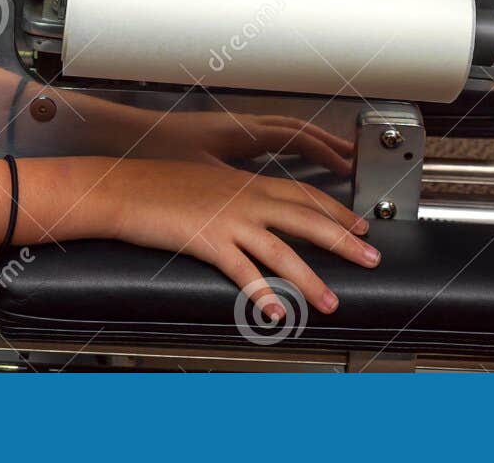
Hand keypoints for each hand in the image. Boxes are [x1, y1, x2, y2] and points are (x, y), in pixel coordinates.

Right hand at [98, 159, 378, 317]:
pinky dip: (264, 294)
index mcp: (247, 183)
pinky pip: (243, 273)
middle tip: (371, 257)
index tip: (360, 224)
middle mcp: (245, 198)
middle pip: (307, 219)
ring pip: (282, 251)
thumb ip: (234, 194)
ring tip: (331, 302)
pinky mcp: (208, 241)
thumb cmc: (156, 183)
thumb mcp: (206, 181)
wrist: (121, 186)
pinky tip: (278, 312)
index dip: (336, 210)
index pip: (304, 195)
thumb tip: (252, 211)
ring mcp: (228, 219)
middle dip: (344, 240)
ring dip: (311, 279)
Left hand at [136, 110, 355, 177]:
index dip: (324, 152)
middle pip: (294, 132)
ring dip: (306, 143)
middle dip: (325, 145)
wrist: (119, 142)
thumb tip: (259, 215)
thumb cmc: (153, 156)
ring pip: (278, 132)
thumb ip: (234, 197)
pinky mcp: (216, 140)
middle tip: (351, 159)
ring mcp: (229, 133)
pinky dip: (282, 143)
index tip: (346, 166)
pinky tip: (284, 157)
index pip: (295, 138)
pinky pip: (261, 135)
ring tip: (328, 157)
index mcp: (240, 135)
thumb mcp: (199, 179)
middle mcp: (239, 129)